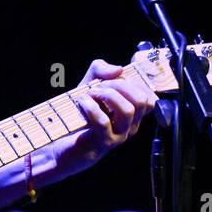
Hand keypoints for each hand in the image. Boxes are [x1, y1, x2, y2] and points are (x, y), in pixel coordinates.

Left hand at [50, 59, 157, 177]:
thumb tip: (118, 69)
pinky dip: (91, 107)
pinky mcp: (104, 142)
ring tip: (90, 93)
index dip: (132, 82)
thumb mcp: (90, 84)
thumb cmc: (81, 112)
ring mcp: (119, 135)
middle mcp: (131, 124)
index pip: (149, 96)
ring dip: (107, 95)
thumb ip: (101, 70)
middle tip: (99, 85)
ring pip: (128, 110)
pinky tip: (82, 102)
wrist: (63, 141)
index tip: (112, 80)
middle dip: (119, 85)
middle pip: (141, 100)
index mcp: (133, 112)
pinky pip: (103, 121)